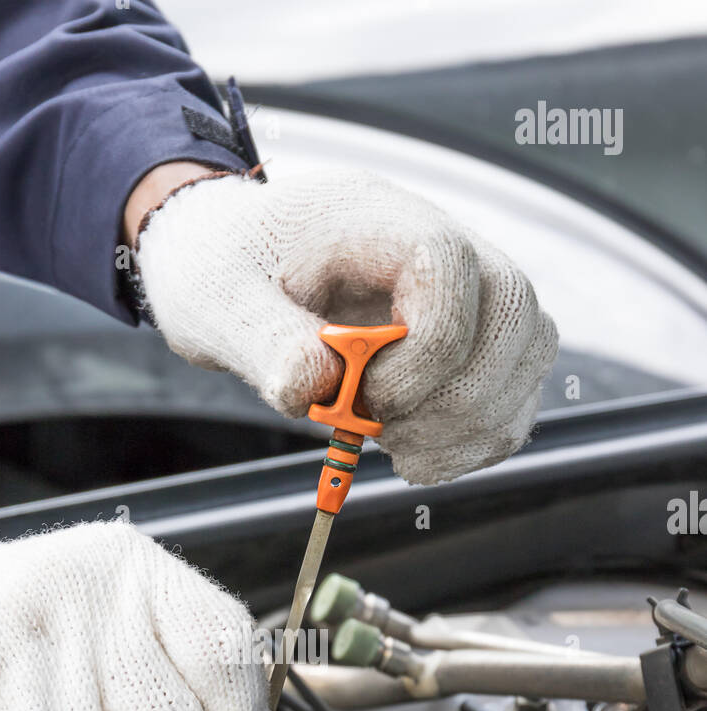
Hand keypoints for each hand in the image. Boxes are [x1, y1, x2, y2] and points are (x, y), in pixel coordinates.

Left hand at [134, 167, 557, 483]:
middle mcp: (444, 246)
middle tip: (385, 433)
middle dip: (458, 399)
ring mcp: (467, 293)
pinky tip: (417, 454)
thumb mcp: (220, 300)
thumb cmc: (228, 266)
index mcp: (378, 219)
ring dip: (472, 426)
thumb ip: (266, 342)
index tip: (366, 399)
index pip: (452, 268)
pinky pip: (512, 391)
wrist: (236, 260)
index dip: (427, 350)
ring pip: (527, 355)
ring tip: (396, 446)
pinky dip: (476, 439)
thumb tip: (317, 388)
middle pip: (515, 313)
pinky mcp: (472, 340)